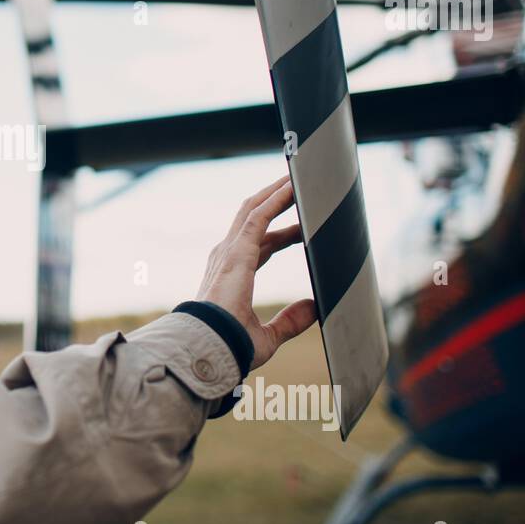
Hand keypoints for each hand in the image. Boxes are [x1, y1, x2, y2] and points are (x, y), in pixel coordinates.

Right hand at [194, 175, 316, 369]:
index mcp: (234, 275)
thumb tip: (314, 307)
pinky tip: (293, 186)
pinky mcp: (237, 250)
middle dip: (277, 200)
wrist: (210, 349)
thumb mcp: (268, 335)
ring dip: (277, 190)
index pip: (261, 245)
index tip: (305, 227)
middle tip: (301, 187)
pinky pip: (259, 215)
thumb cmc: (230, 347)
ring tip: (299, 175)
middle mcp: (228, 257)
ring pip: (255, 208)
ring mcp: (230, 251)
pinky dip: (277, 198)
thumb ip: (290, 321)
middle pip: (255, 218)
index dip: (284, 234)